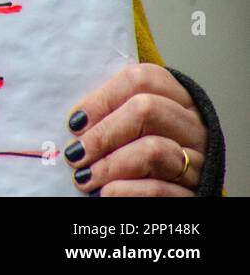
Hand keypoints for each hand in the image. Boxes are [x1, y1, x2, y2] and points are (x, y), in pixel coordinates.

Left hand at [63, 63, 205, 195]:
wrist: (173, 195)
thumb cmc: (142, 155)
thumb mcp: (131, 126)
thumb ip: (111, 114)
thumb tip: (74, 121)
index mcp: (177, 100)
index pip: (142, 79)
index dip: (102, 98)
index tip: (75, 122)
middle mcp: (192, 126)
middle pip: (147, 109)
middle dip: (103, 133)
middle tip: (76, 153)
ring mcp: (199, 161)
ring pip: (152, 150)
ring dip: (109, 165)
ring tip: (84, 177)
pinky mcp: (195, 194)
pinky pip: (159, 189)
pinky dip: (124, 191)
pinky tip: (105, 193)